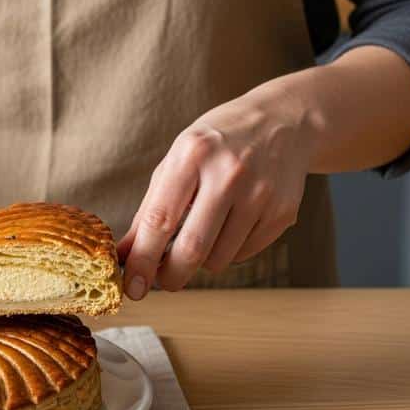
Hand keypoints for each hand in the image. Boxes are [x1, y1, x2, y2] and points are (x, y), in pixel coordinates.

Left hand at [117, 87, 315, 299]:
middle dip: (171, 277)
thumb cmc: (217, 144)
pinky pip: (244, 253)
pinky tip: (232, 223)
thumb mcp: (177, 161)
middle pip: (192, 248)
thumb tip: (126, 255)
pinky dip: (229, 251)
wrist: (283, 122)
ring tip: (203, 231)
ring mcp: (261, 194)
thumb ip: (150, 209)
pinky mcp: (283, 212)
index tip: (130, 287)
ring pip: (219, 259)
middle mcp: (229, 174)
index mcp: (192, 155)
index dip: (141, 260)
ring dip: (201, 261)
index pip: (159, 220)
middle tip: (163, 282)